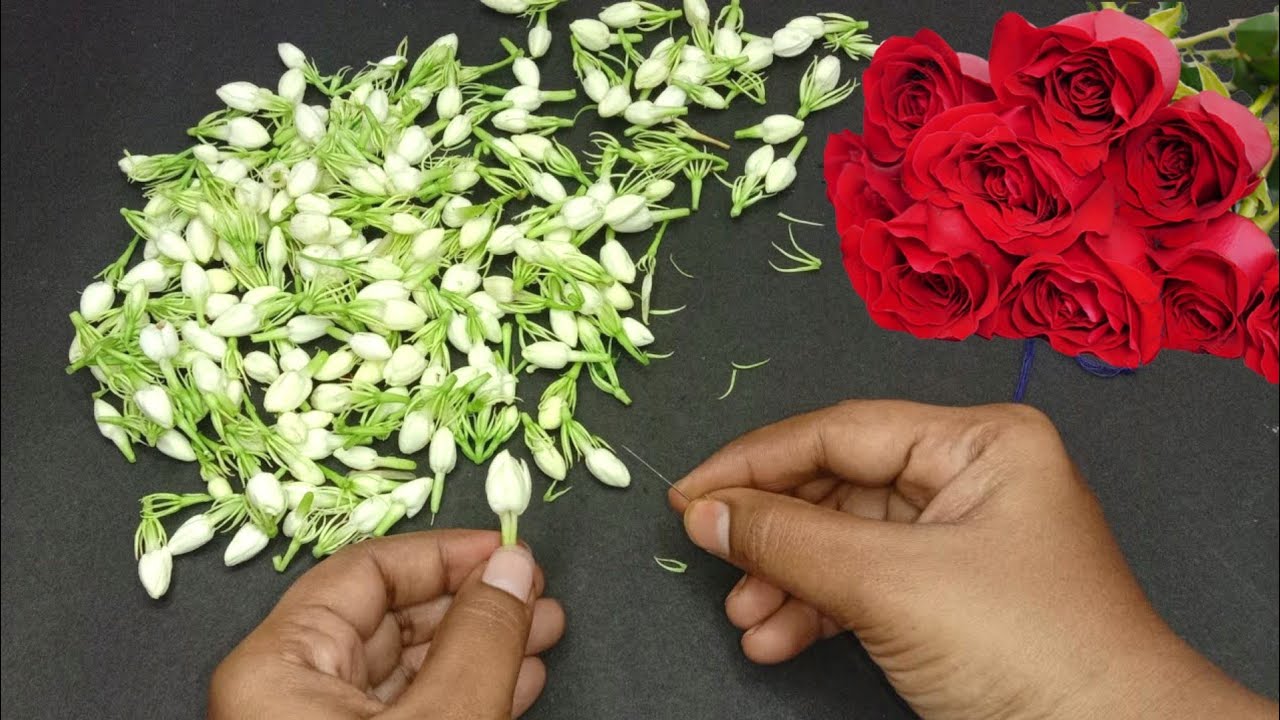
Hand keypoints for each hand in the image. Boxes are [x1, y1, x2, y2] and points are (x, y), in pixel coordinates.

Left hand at [209, 530, 564, 718]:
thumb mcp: (442, 718)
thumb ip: (480, 639)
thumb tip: (513, 572)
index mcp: (276, 669)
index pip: (365, 573)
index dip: (444, 555)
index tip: (506, 552)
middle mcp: (285, 695)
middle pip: (387, 618)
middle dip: (474, 601)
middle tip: (534, 593)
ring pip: (405, 669)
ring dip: (480, 646)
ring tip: (540, 632)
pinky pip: (408, 710)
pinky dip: (464, 691)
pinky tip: (515, 679)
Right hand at [671, 401, 1275, 719]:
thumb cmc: (1032, 651)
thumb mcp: (894, 585)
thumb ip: (790, 541)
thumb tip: (707, 514)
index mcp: (979, 442)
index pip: (839, 432)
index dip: (755, 462)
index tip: (690, 494)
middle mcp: (970, 477)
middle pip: (836, 487)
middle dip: (773, 534)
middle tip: (711, 557)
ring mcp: (959, 538)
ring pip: (842, 541)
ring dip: (787, 580)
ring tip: (747, 618)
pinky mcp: (949, 594)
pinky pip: (863, 584)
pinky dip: (816, 611)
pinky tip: (777, 638)